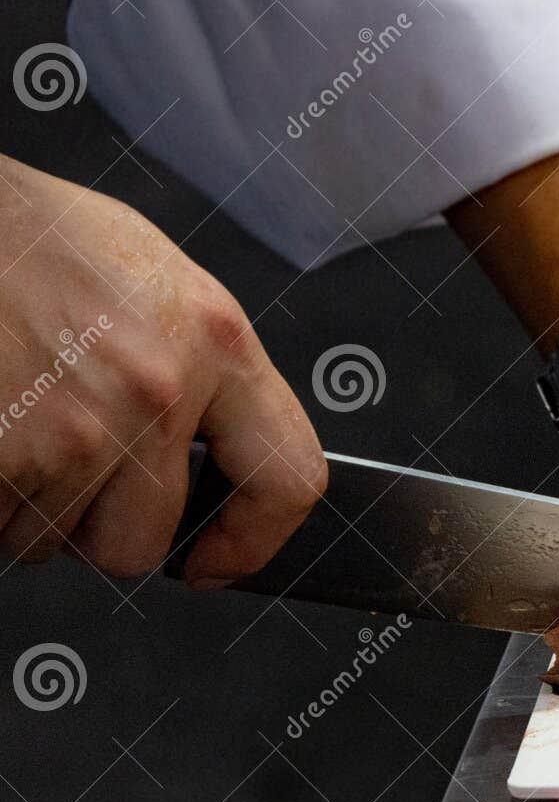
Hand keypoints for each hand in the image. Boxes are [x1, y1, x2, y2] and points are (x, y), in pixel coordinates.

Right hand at [0, 156, 324, 581]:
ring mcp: (74, 427)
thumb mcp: (154, 283)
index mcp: (214, 341)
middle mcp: (156, 390)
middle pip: (139, 543)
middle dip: (91, 527)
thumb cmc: (32, 240)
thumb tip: (220, 454)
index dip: (252, 542)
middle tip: (61, 466)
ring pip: (52, 541)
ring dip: (24, 506)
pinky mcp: (3, 453)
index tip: (217, 561)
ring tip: (13, 421)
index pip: (286, 477)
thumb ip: (201, 371)